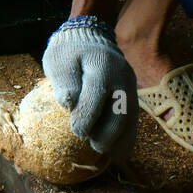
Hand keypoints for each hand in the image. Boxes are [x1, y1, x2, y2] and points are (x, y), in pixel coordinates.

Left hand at [42, 16, 137, 159]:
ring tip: (108, 155)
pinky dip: (127, 137)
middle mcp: (121, 76)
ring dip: (121, 139)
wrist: (92, 38)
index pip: (97, 94)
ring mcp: (130, 85)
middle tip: (94, 146)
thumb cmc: (70, 52)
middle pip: (120, 109)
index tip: (76, 132)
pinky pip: (134, 119)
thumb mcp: (59, 59)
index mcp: (101, 64)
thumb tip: (68, 104)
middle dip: (108, 133)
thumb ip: (63, 80)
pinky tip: (118, 153)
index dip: (87, 116)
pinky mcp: (133, 94)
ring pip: (131, 117)